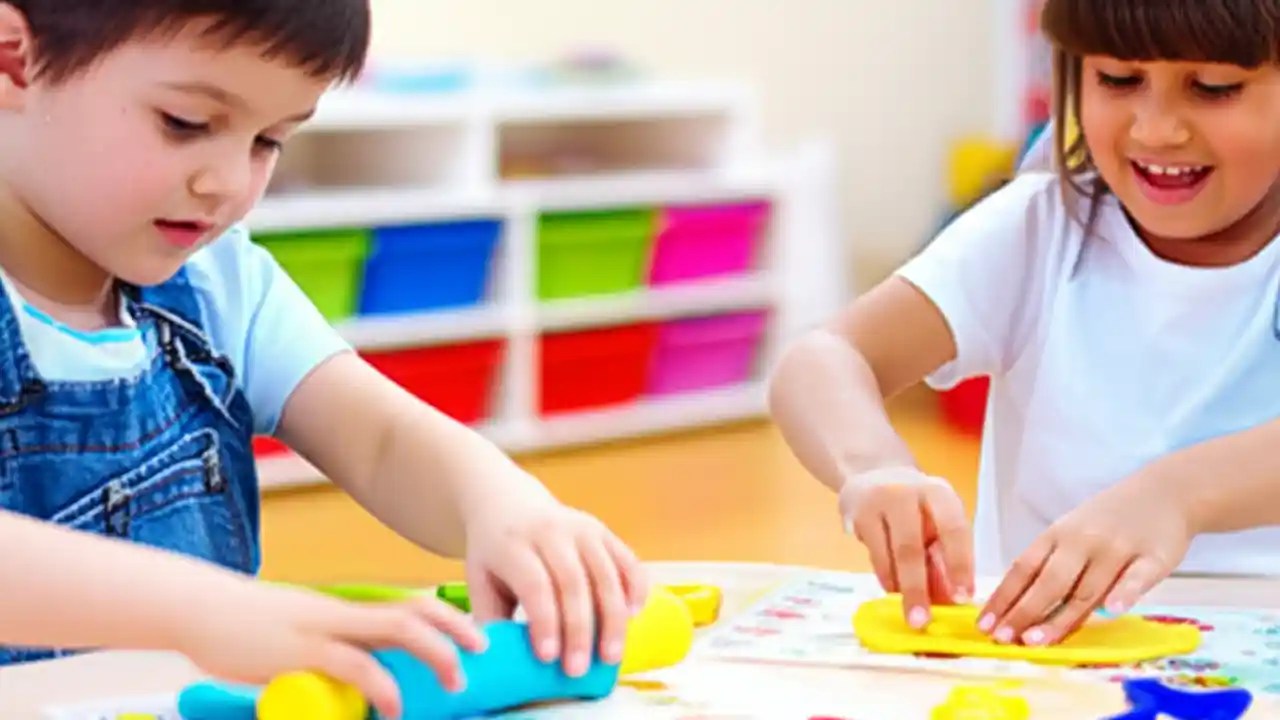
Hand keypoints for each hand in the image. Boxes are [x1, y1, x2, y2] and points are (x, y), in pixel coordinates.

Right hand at [179, 581, 485, 719]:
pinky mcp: (302, 651)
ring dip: (436, 653)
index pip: (408, 606)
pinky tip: (394, 707)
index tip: (475, 637)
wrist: (201, 610)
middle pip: (415, 610)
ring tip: (456, 681)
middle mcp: (345, 614)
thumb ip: (334, 653)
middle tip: (483, 650)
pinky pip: (355, 664)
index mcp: (347, 612)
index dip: (447, 617)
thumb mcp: (301, 638)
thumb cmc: (249, 629)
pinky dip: (383, 685)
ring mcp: (326, 630)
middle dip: (456, 627)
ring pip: (398, 629)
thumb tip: (360, 682)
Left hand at [463, 497, 647, 677]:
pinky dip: (635, 588)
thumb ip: (490, 620)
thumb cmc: (494, 554)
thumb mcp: (479, 581)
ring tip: (611, 656)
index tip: (548, 657)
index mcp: (513, 544)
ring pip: (605, 574)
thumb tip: (501, 666)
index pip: (535, 584)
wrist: (508, 504)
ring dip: (612, 619)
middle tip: (579, 669)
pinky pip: (627, 560)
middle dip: (579, 630)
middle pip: (573, 582)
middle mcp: (551, 531)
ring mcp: (582, 528)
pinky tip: (633, 617)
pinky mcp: (603, 531)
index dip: (545, 621)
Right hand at [839, 465, 973, 626]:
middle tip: (921, 621)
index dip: (960, 565)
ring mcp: (877, 502)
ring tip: (909, 611)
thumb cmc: (915, 505)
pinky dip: (885, 576)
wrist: (873, 472)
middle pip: (911, 548)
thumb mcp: (936, 518)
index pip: (954, 530)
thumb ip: (944, 553)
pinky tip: (893, 588)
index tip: (962, 597)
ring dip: (899, 588)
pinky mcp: (856, 514)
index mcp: (939, 493)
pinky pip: (873, 555)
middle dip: (917, 589)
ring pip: (888, 555)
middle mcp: (907, 493)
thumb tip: (951, 600)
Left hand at [979, 475, 1193, 646]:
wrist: (1165, 492)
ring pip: (1087, 589)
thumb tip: (1017, 604)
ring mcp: (1117, 549)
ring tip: (1037, 640)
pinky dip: (1123, 594)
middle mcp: (1083, 541)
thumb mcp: (1072, 532)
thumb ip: (1050, 565)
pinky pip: (1136, 578)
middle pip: (1050, 582)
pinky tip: (1110, 612)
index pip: (1023, 568)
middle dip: (1023, 612)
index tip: (984, 624)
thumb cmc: (1109, 520)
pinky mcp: (1153, 557)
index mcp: (1058, 535)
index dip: (1003, 597)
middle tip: (1003, 639)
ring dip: (1061, 618)